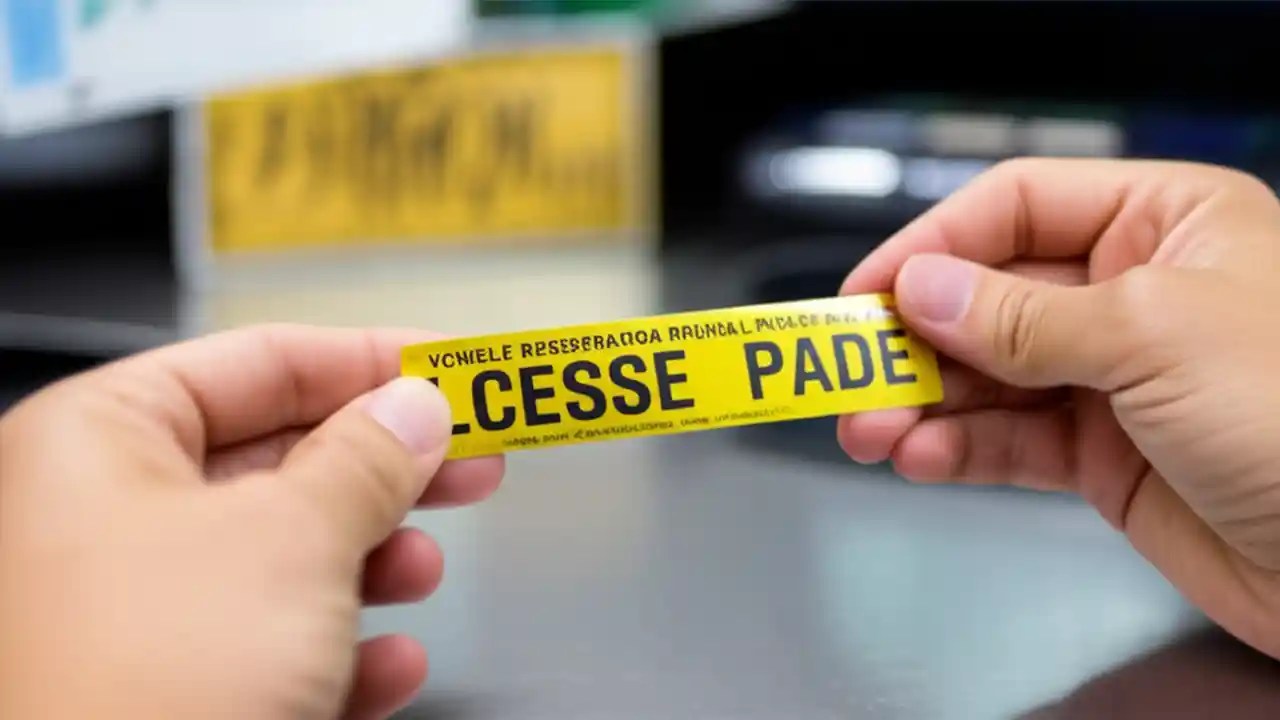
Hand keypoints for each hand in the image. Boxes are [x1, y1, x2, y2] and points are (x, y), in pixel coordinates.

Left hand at [0, 325, 504, 719]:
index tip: (453, 370)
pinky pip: (272, 646)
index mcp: (98, 443)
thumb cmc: (137, 691)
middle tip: (473, 457)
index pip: (260, 361)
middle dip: (386, 470)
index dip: (373, 361)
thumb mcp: (290, 541)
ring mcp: (132, 613)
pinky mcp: (165, 691)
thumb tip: (417, 410)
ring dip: (370, 563)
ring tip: (421, 569)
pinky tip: (386, 665)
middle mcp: (102, 519)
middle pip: (280, 459)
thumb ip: (366, 461)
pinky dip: (340, 650)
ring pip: (282, 557)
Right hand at [838, 158, 1279, 658]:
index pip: (1017, 206)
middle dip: (915, 337)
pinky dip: (958, 448)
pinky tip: (919, 455)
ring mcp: (1114, 376)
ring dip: (922, 401)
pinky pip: (1009, 440)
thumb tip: (921, 290)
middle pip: (988, 295)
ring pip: (987, 375)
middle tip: (849, 372)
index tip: (866, 291)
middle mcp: (1132, 291)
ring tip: (868, 429)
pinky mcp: (1103, 454)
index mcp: (1165, 223)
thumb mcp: (1153, 336)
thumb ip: (1023, 317)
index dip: (933, 245)